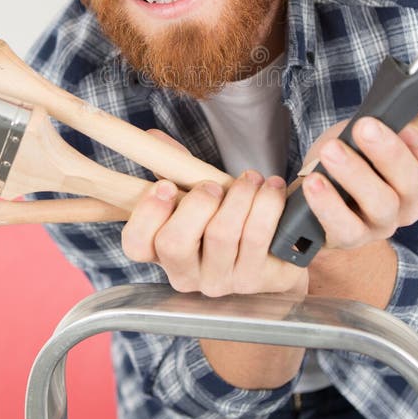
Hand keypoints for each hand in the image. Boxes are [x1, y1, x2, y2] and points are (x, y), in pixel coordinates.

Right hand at [122, 133, 306, 297]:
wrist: (280, 247)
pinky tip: (270, 188)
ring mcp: (219, 281)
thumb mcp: (200, 193)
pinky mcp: (254, 280)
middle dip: (197, 203)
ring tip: (252, 178)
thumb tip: (153, 137)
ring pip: (221, 235)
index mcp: (163, 251)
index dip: (147, 214)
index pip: (136, 245)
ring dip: (239, 195)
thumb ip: (175, 167)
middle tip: (213, 186)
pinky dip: (265, 204)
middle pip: (174, 243)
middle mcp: (186, 274)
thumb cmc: (229, 216)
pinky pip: (256, 236)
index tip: (165, 185)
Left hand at [299, 117, 417, 249]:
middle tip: (365, 127)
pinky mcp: (351, 238)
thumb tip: (393, 110)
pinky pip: (346, 226)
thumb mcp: (368, 130)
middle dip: (389, 152)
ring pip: (381, 204)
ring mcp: (381, 224)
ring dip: (355, 173)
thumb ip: (386, 122)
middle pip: (412, 183)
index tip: (408, 128)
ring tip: (331, 151)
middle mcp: (407, 203)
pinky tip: (314, 182)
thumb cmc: (348, 152)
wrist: (313, 185)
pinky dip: (328, 203)